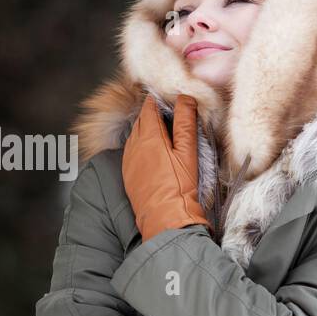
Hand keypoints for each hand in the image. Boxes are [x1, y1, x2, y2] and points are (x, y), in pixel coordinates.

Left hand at [121, 94, 209, 241]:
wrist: (165, 219)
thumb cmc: (180, 186)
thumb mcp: (188, 152)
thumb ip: (185, 123)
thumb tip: (184, 98)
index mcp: (149, 137)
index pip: (149, 108)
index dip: (157, 99)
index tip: (165, 95)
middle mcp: (134, 146)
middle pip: (141, 120)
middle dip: (151, 112)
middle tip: (166, 109)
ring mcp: (128, 160)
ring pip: (135, 135)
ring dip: (146, 128)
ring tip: (161, 127)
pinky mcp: (128, 174)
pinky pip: (132, 151)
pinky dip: (140, 144)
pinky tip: (152, 149)